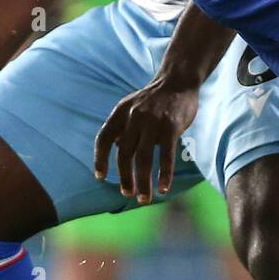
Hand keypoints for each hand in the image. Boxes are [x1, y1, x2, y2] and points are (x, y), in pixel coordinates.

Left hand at [93, 74, 200, 203]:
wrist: (178, 80)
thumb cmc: (155, 99)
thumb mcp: (133, 107)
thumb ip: (124, 127)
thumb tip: (116, 149)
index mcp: (121, 112)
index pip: (104, 138)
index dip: (100, 159)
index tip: (100, 176)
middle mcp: (133, 117)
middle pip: (124, 153)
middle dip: (124, 177)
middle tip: (127, 194)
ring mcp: (152, 122)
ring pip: (143, 158)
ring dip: (143, 182)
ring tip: (144, 198)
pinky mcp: (171, 126)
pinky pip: (165, 155)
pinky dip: (164, 174)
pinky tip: (164, 187)